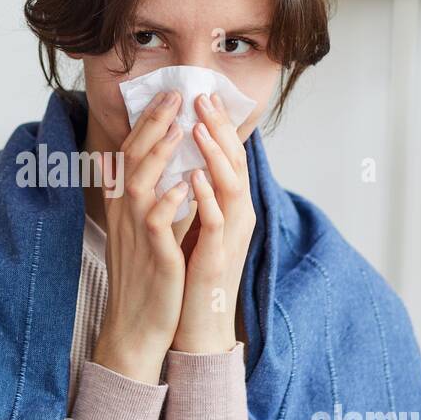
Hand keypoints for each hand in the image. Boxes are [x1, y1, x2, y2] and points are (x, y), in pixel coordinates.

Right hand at [91, 89, 188, 384]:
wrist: (137, 326)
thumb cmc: (146, 278)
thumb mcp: (142, 232)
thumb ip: (149, 198)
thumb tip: (156, 167)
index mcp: (126, 206)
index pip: (132, 154)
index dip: (147, 124)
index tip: (166, 96)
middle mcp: (127, 214)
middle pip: (133, 159)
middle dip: (153, 126)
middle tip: (174, 96)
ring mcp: (137, 234)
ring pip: (142, 184)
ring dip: (160, 155)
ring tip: (178, 129)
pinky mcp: (153, 255)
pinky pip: (157, 222)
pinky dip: (169, 200)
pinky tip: (184, 183)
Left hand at [172, 92, 255, 353]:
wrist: (196, 324)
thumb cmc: (192, 274)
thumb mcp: (194, 226)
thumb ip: (194, 195)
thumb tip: (183, 161)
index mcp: (229, 208)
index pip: (227, 157)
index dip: (217, 126)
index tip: (201, 95)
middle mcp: (237, 217)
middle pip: (234, 163)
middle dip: (219, 128)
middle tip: (204, 97)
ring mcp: (230, 237)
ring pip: (230, 187)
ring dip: (214, 155)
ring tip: (198, 126)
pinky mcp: (218, 258)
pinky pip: (215, 222)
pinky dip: (205, 197)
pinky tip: (193, 176)